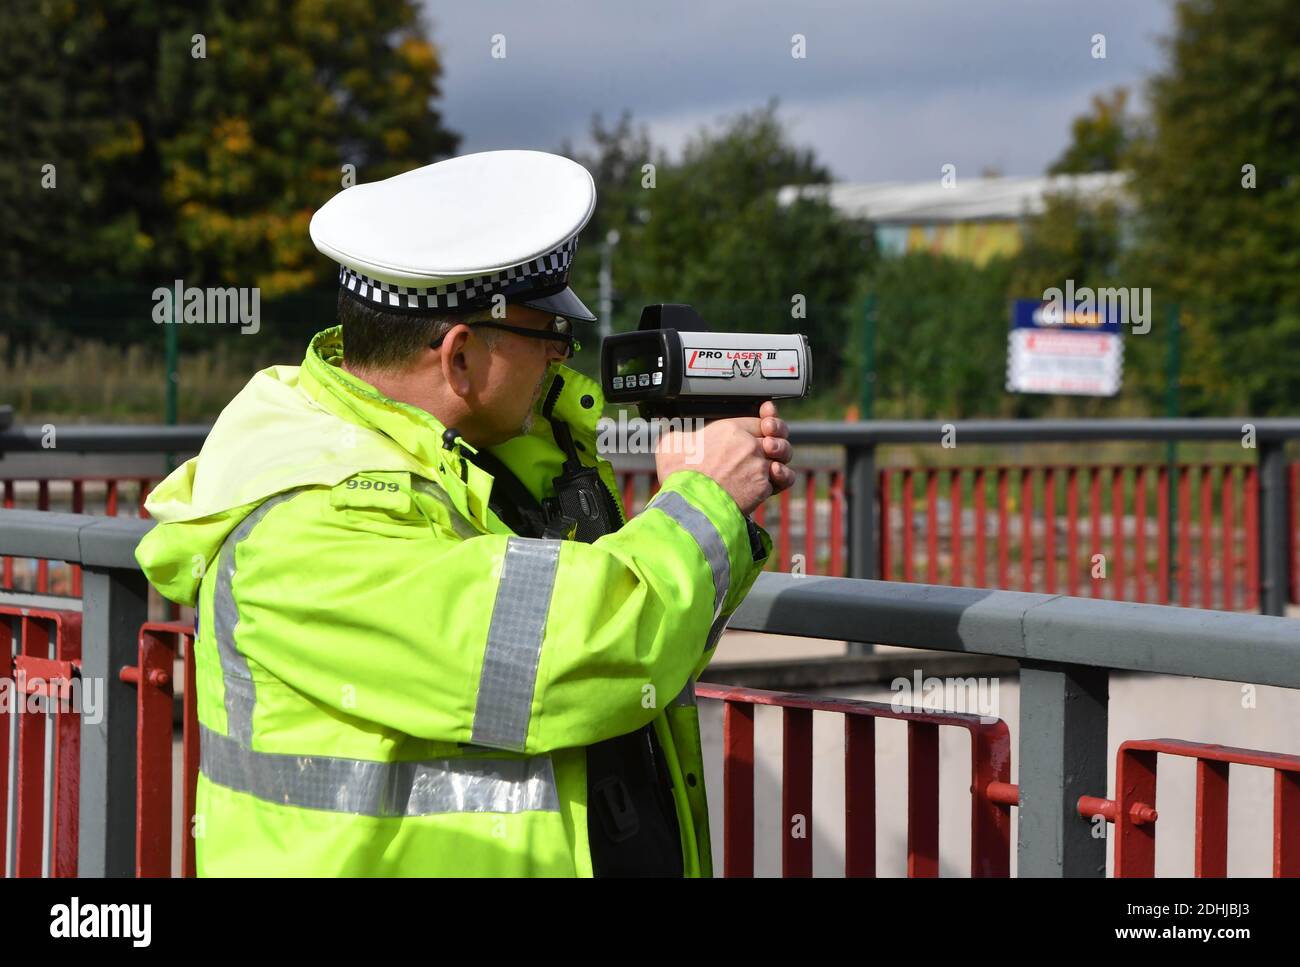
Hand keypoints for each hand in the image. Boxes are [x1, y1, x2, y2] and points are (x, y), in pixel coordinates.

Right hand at [654, 401, 795, 516]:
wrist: (690, 503)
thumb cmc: (679, 476)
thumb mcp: (671, 445)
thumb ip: (678, 435)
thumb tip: (673, 436)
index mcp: (730, 429)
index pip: (758, 420)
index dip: (765, 421)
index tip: (766, 423)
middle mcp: (748, 444)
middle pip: (777, 435)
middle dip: (778, 438)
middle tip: (770, 446)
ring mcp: (758, 465)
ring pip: (783, 457)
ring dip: (781, 459)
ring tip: (772, 466)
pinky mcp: (763, 486)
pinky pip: (782, 479)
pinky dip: (780, 480)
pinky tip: (772, 480)